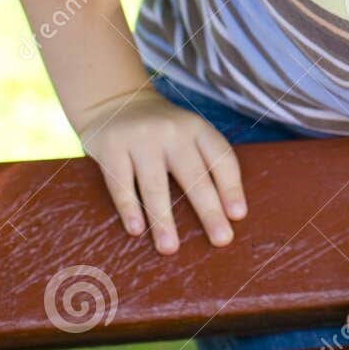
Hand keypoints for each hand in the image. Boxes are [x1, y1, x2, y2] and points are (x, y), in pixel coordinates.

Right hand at [74, 88, 246, 253]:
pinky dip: (129, 208)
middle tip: (221, 239)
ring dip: (163, 220)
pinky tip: (137, 230)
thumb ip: (203, 160)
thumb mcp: (187, 132)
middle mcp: (172, 131)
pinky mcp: (111, 147)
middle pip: (194, 175)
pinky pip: (121, 183)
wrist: (113, 100)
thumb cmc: (160, 130)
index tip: (238, 215)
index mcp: (196, 128)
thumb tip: (225, 213)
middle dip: (209, 210)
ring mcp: (140, 139)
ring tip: (170, 249)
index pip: (221, 158)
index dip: (232, 187)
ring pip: (155, 185)